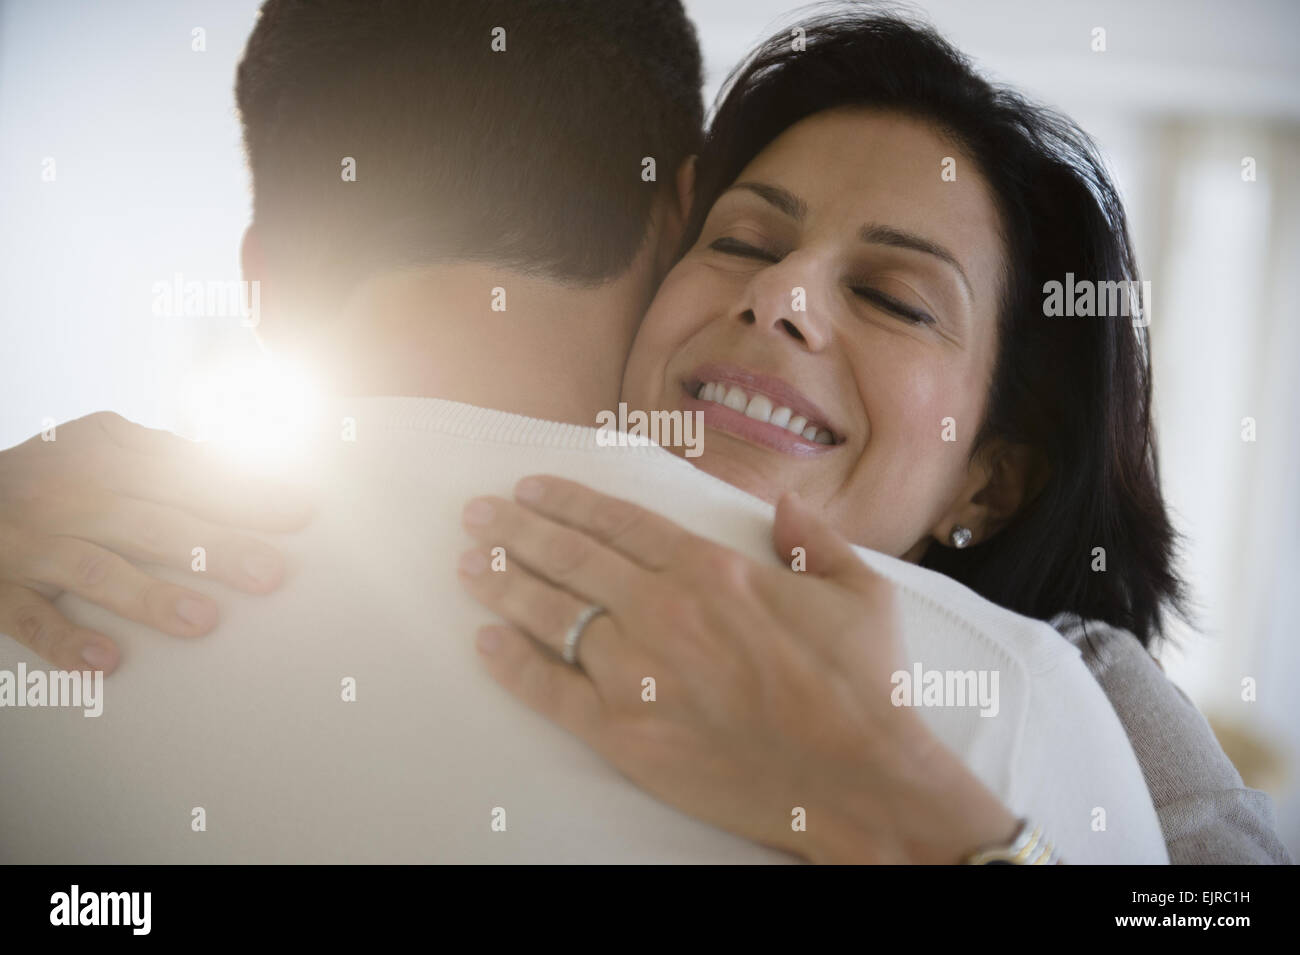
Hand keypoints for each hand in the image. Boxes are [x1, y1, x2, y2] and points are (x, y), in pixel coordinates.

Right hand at [0, 412, 312, 672]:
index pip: (183, 473)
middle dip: (214, 545)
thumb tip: (248, 472)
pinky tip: (106, 661)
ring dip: (149, 595)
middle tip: (269, 571)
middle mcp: (71, 494)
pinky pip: (29, 618)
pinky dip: (65, 639)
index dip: (241, 492)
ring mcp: (32, 541)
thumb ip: (165, 457)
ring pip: (97, 569)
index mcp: (105, 453)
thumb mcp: (100, 450)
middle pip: (152, 520)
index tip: (297, 511)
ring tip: (204, 619)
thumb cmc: (48, 479)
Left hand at [457, 475, 1019, 862]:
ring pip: (552, 616)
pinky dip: (512, 666)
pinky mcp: (625, 733)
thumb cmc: (865, 687)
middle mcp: (664, 610)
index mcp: (713, 569)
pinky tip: (484, 643)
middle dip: (516, 530)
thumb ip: (813, 539)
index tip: (530, 488)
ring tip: (469, 565)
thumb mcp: (860, 592)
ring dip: (504, 585)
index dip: (567, 501)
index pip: (619, 521)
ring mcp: (639, 672)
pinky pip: (551, 691)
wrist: (860, 780)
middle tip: (477, 514)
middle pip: (571, 558)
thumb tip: (787, 504)